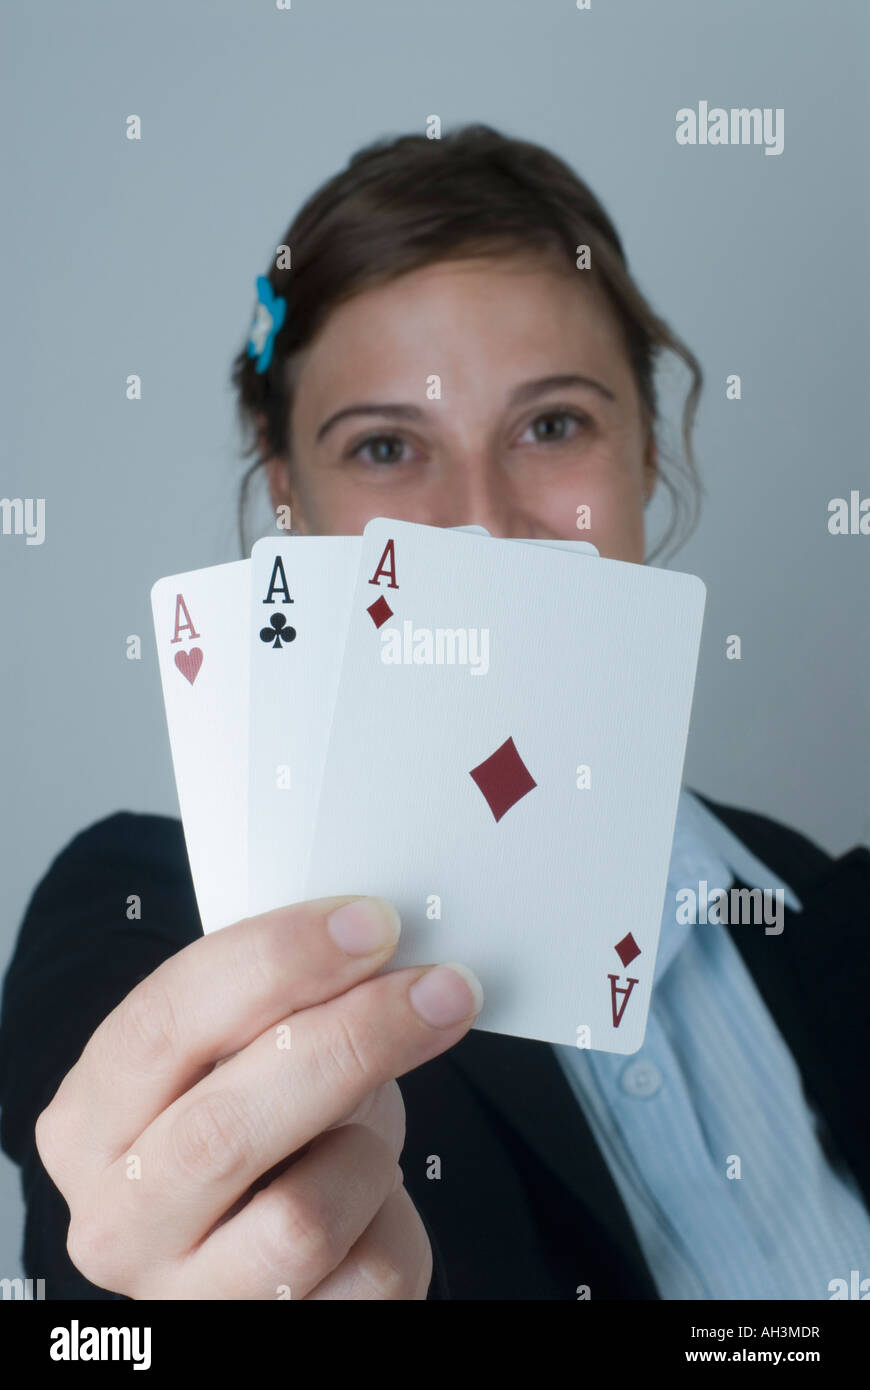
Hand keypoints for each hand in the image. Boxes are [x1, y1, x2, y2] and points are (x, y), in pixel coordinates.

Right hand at [35, 896, 481, 1298]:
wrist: (273, 1251)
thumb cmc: (262, 1129)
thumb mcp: (243, 1056)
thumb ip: (274, 1007)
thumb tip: (374, 945)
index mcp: (89, 1121)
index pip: (163, 1024)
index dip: (275, 962)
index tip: (372, 924)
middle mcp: (117, 1221)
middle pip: (225, 1131)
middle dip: (351, 1041)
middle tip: (440, 989)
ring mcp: (189, 1298)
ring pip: (303, 1219)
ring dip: (367, 1153)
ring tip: (364, 1136)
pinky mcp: (271, 1344)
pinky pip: (370, 1275)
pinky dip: (397, 1220)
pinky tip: (373, 1206)